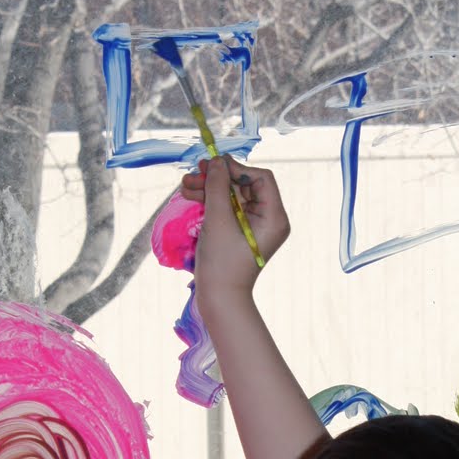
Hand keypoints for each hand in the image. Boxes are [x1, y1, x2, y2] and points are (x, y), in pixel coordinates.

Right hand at [181, 157, 290, 302]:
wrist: (219, 297)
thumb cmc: (222, 262)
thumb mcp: (218, 220)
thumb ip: (217, 187)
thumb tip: (217, 161)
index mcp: (274, 217)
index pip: (261, 178)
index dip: (237, 169)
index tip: (213, 167)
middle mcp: (269, 218)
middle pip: (244, 185)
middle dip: (217, 179)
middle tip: (193, 173)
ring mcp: (254, 225)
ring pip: (232, 195)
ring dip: (208, 188)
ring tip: (184, 185)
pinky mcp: (240, 230)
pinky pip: (227, 208)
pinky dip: (210, 201)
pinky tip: (190, 195)